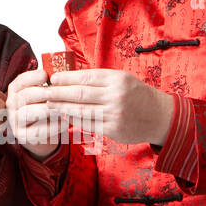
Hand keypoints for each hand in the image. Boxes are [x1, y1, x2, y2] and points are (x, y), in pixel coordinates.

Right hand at [6, 68, 58, 158]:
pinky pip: (37, 130)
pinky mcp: (22, 135)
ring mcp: (14, 121)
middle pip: (26, 95)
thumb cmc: (44, 106)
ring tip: (64, 108)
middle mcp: (11, 104)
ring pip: (30, 113)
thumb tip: (63, 74)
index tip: (47, 76)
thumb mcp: (43, 92)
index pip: (21, 80)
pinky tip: (65, 122)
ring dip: (50, 109)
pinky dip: (53, 126)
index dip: (34, 77)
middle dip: (46, 93)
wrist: (41, 131)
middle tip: (61, 94)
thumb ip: (49, 83)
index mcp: (15, 89)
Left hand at [40, 68, 173, 145]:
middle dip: (59, 93)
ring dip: (62, 108)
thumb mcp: (123, 80)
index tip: (53, 78)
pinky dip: (74, 120)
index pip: (85, 76)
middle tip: (45, 92)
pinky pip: (89, 124)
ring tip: (50, 105)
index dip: (66, 78)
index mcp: (117, 79)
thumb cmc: (138, 96)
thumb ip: (100, 79)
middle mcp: (116, 95)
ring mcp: (115, 113)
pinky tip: (64, 116)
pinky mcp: (113, 129)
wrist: (160, 117)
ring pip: (81, 110)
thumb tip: (71, 77)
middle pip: (80, 93)